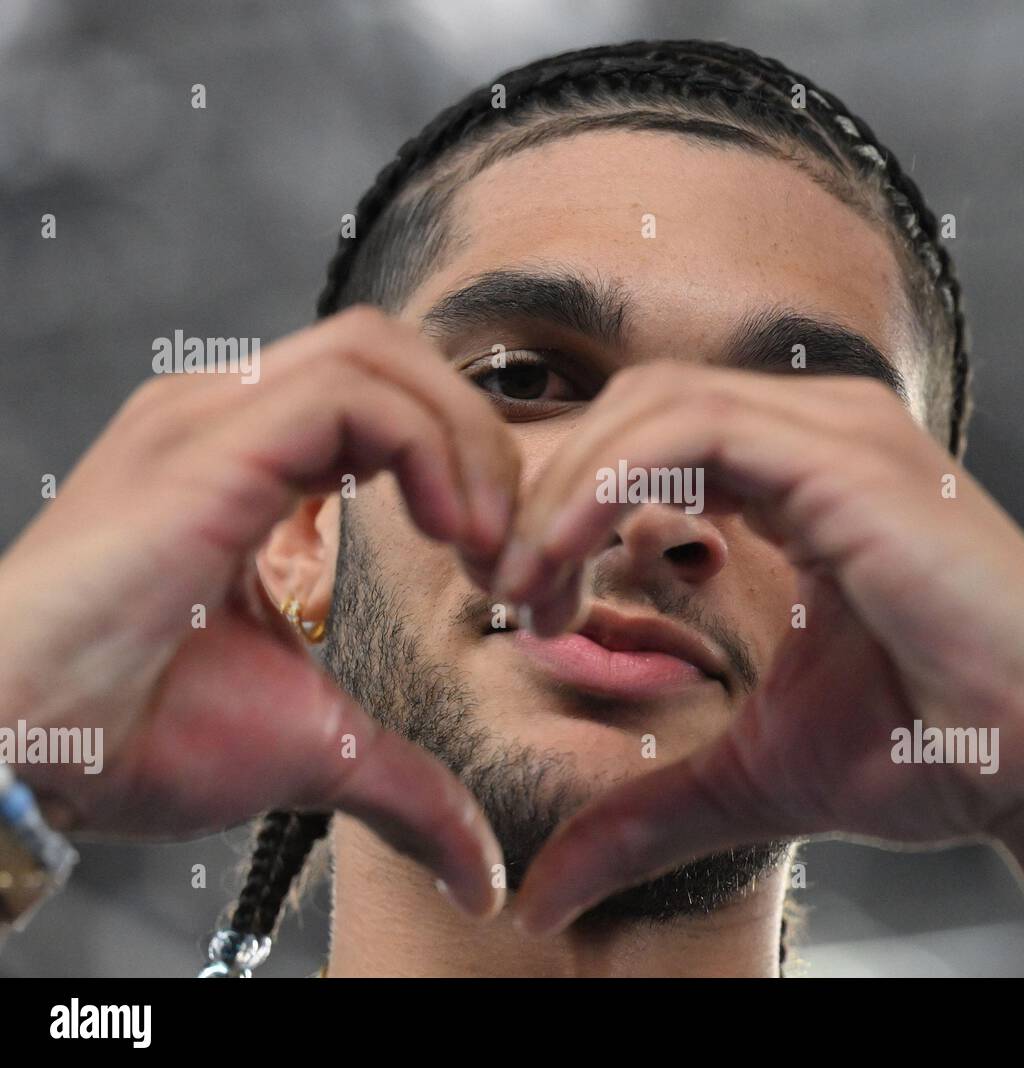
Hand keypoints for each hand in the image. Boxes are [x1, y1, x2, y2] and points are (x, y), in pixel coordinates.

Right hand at [0, 307, 514, 917]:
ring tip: (482, 545)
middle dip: (479, 441)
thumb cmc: (137, 739)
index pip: (385, 396)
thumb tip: (472, 866)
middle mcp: (229, 418)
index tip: (499, 569)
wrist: (24, 754)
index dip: (464, 464)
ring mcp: (214, 418)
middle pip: (394, 355)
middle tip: (505, 550)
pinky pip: (356, 394)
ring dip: (465, 443)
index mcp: (247, 461)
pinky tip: (446, 535)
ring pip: (382, 353)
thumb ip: (404, 779)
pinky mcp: (211, 443)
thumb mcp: (315, 746)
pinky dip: (430, 450)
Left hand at [493, 363, 1023, 934]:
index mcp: (802, 475)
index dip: (565, 505)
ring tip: (522, 591)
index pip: (647, 440)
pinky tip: (566, 571)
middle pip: (634, 406)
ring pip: (650, 405)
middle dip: (550, 491)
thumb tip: (544, 891)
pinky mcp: (851, 459)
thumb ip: (647, 807)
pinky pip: (691, 434)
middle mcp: (821, 430)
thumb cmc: (934, 753)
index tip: (518, 598)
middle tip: (501, 591)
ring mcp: (842, 432)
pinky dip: (605, 489)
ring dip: (563, 492)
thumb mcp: (753, 773)